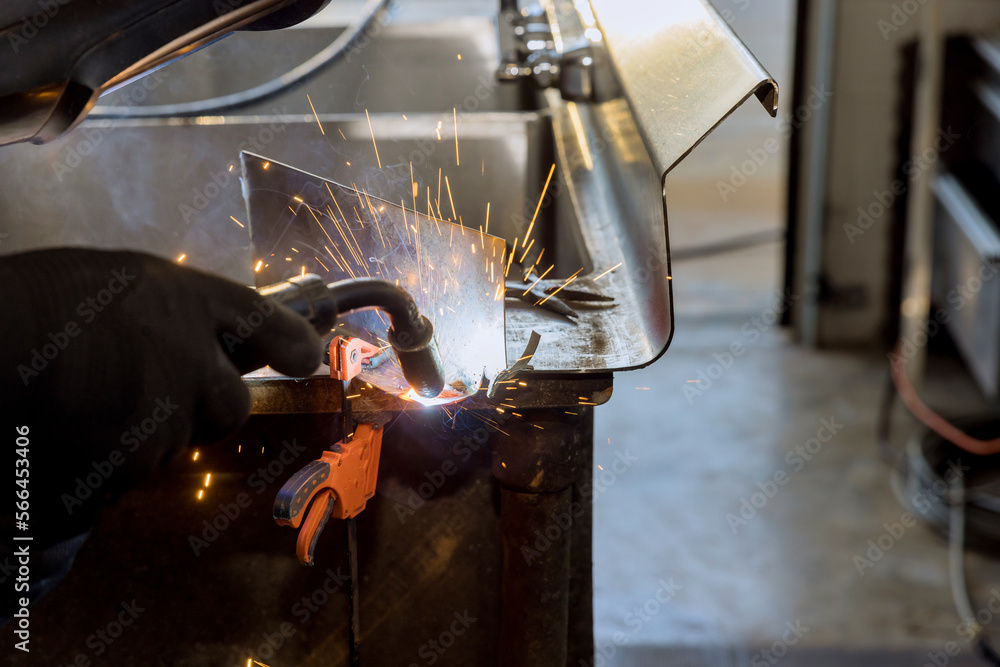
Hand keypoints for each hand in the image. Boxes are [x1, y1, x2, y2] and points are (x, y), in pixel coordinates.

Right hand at [1, 248, 321, 544]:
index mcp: (189, 303)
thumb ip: (167, 311)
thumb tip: (191, 336)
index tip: (304, 357)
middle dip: (205, 408)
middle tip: (153, 393)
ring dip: (145, 436)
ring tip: (85, 408)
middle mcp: (194, 361)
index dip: (294, 344)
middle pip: (231, 406)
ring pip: (175, 444)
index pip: (268, 324)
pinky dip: (105, 465)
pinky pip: (130, 474)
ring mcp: (166, 416)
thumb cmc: (38, 301)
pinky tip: (67, 436)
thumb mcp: (116, 284)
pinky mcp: (132, 464)